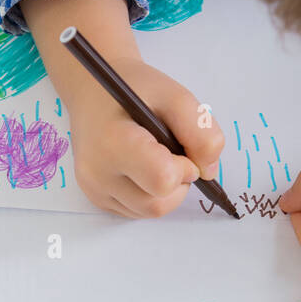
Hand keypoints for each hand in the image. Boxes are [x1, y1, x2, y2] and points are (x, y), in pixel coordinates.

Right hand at [66, 57, 223, 216]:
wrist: (92, 90)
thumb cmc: (133, 89)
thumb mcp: (175, 96)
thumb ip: (201, 133)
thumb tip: (208, 172)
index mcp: (113, 143)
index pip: (162, 181)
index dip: (183, 169)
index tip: (180, 149)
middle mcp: (97, 173)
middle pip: (158, 204)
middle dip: (177, 183)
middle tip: (170, 152)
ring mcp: (94, 189)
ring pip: (150, 212)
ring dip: (166, 191)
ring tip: (156, 157)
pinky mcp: (97, 199)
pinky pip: (138, 211)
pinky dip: (151, 194)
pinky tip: (142, 167)